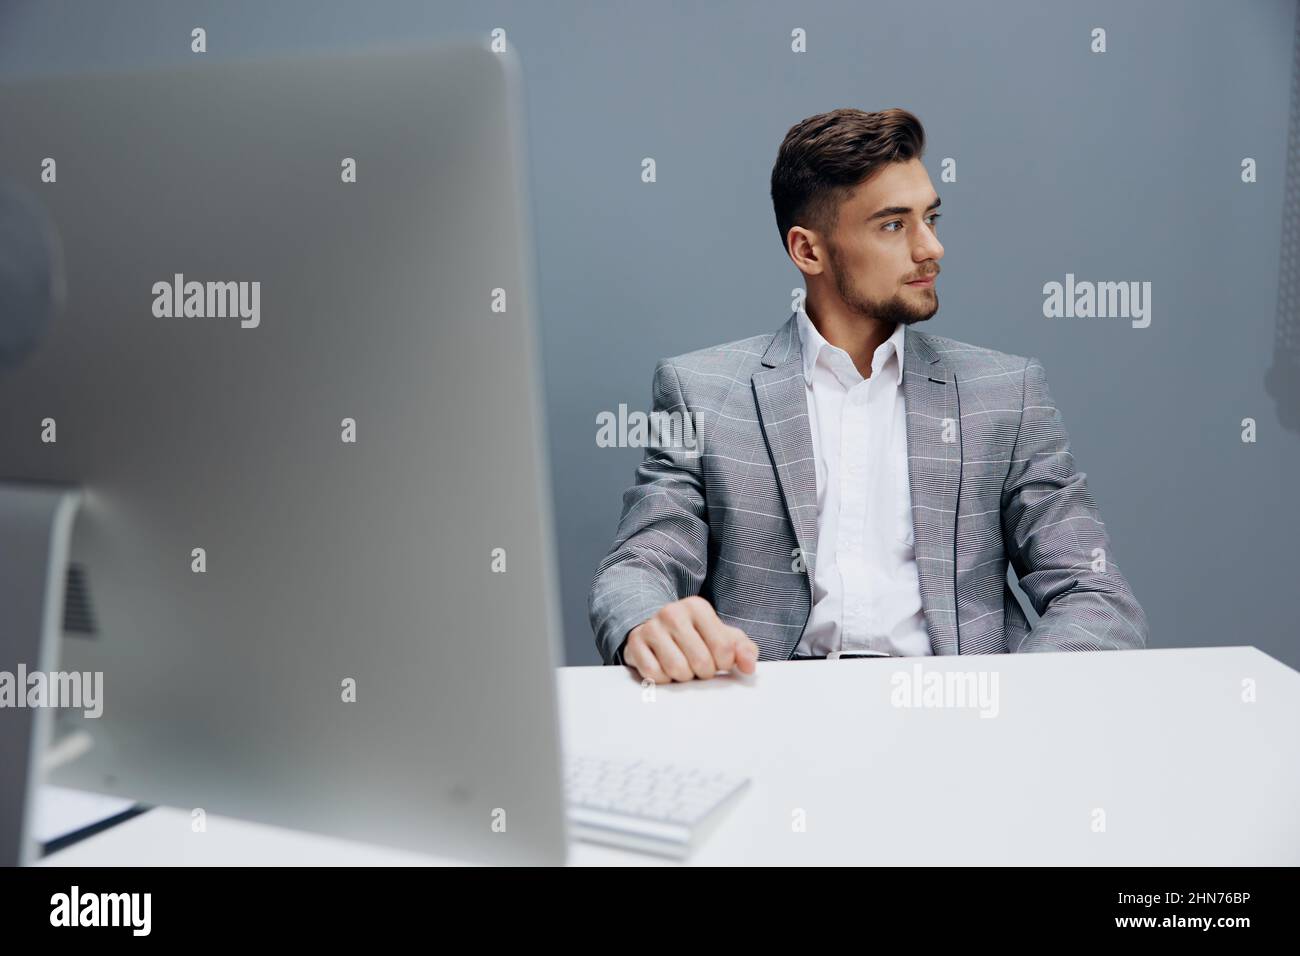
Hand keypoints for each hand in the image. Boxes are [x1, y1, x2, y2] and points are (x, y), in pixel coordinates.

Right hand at [621, 596, 758, 682]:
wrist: (655, 629)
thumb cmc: (695, 636)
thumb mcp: (722, 636)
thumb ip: (743, 650)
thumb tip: (749, 667)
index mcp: (697, 607)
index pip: (724, 650)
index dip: (724, 664)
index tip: (718, 660)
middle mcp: (672, 612)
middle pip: (701, 663)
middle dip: (704, 672)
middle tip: (699, 666)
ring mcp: (651, 627)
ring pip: (677, 671)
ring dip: (684, 677)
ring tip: (682, 666)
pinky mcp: (634, 644)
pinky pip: (655, 675)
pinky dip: (664, 679)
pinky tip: (664, 668)